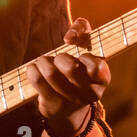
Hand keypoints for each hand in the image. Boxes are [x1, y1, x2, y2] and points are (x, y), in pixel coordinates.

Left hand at [28, 18, 110, 132]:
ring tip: (44, 62)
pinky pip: (38, 81)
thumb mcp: (87, 46)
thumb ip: (82, 29)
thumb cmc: (79, 66)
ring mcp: (71, 102)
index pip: (95, 66)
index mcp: (103, 78)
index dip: (85, 57)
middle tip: (58, 58)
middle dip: (60, 58)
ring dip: (44, 62)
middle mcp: (90, 93)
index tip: (80, 56)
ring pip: (51, 73)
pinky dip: (33, 70)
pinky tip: (35, 69)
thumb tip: (69, 38)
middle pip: (70, 68)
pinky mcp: (53, 106)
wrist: (69, 106)